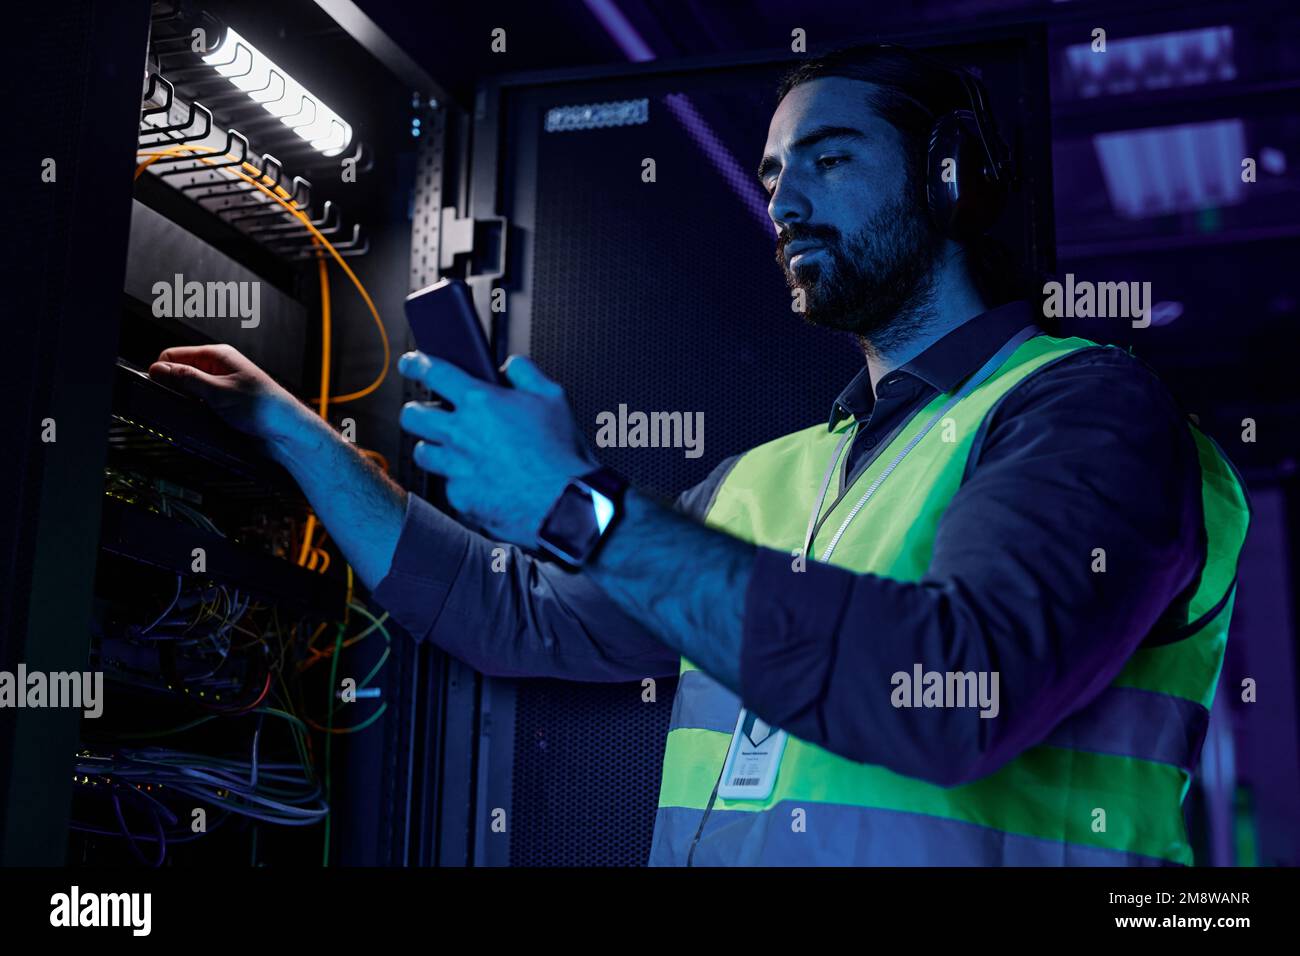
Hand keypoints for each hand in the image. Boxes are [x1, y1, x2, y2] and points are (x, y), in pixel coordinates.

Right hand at [148, 344, 306, 444]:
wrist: (286, 431)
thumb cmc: (264, 407)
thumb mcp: (219, 391)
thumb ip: (187, 379)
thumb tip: (158, 370)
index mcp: (217, 356)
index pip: (173, 356)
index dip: (162, 372)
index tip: (158, 388)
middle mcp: (217, 369)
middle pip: (178, 374)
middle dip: (173, 388)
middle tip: (180, 403)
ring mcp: (219, 388)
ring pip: (187, 391)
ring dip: (185, 402)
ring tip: (195, 413)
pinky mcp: (222, 405)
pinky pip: (198, 405)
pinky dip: (195, 412)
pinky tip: (200, 420)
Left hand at [397, 351, 598, 545]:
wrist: (565, 503)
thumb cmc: (561, 454)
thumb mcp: (553, 398)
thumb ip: (525, 373)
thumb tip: (510, 366)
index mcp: (481, 402)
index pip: (433, 372)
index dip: (415, 364)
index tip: (410, 364)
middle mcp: (461, 434)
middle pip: (412, 416)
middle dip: (415, 412)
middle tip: (427, 414)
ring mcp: (457, 468)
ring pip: (422, 453)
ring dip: (433, 448)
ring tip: (452, 449)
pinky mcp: (461, 497)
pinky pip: (448, 485)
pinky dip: (459, 481)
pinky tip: (478, 480)